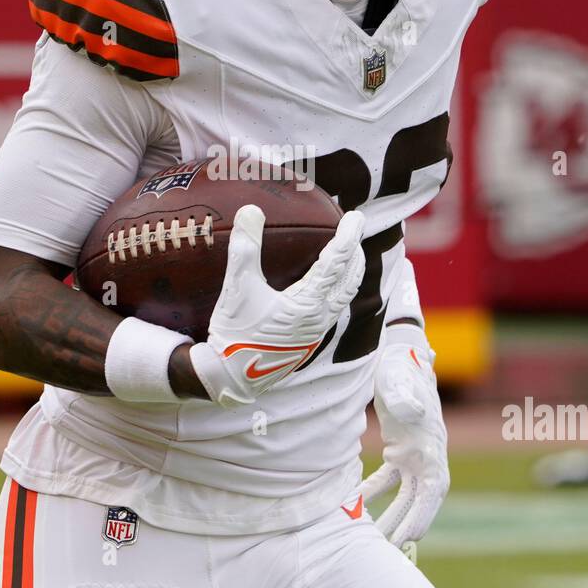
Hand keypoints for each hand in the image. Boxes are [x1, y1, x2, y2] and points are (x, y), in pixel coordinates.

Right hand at [189, 204, 364, 407]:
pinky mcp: (309, 342)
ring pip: (345, 297)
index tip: (356, 216)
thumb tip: (251, 210)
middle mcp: (320, 318)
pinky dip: (339, 291)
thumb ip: (245, 247)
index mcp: (308, 302)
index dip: (348, 236)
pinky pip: (335, 310)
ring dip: (351, 273)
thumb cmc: (235, 333)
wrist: (231, 377)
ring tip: (350, 255)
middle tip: (354, 229)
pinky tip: (328, 287)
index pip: (336, 261)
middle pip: (349, 279)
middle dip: (355, 252)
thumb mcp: (238, 287)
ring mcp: (317, 332)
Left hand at [361, 326, 448, 546]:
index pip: (434, 487)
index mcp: (432, 443)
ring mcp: (414, 451)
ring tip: (369, 538)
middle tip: (385, 551)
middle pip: (419, 499)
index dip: (424, 513)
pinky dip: (373, 491)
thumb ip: (404, 396)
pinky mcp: (399, 447)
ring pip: (404, 494)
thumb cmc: (399, 365)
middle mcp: (427, 452)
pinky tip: (353, 503)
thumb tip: (408, 412)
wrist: (396, 350)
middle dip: (405, 525)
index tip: (410, 537)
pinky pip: (387, 478)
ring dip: (389, 515)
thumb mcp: (400, 379)